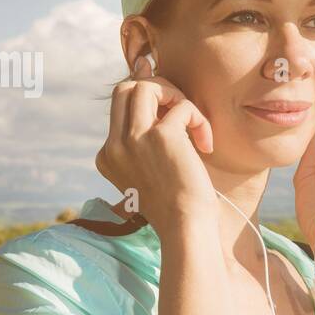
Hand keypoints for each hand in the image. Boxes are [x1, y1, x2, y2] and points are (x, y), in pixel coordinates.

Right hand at [94, 55, 217, 233]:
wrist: (186, 228)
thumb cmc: (177, 205)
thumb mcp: (152, 172)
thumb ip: (147, 142)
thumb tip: (159, 103)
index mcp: (107, 156)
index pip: (119, 108)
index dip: (147, 103)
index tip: (171, 113)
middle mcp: (114, 146)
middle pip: (124, 89)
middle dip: (156, 90)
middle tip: (180, 111)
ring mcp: (133, 139)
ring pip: (145, 87)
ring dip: (174, 96)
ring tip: (192, 122)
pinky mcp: (161, 137)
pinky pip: (182, 107)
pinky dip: (198, 119)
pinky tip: (206, 144)